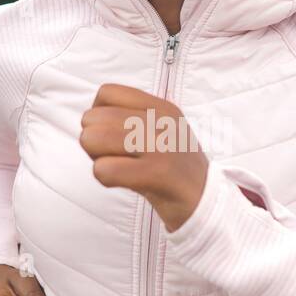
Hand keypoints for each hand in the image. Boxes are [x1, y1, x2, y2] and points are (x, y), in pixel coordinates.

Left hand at [79, 83, 208, 231]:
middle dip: (92, 140)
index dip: (97, 114)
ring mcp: (160, 146)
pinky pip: (104, 169)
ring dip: (96, 158)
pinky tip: (121, 182)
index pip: (107, 93)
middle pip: (94, 117)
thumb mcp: (162, 131)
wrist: (206, 203)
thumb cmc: (173, 168)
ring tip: (116, 166)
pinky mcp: (157, 174)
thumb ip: (130, 118)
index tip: (110, 134)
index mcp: (161, 107)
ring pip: (94, 139)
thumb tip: (89, 120)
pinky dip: (104, 178)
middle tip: (111, 156)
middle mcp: (161, 121)